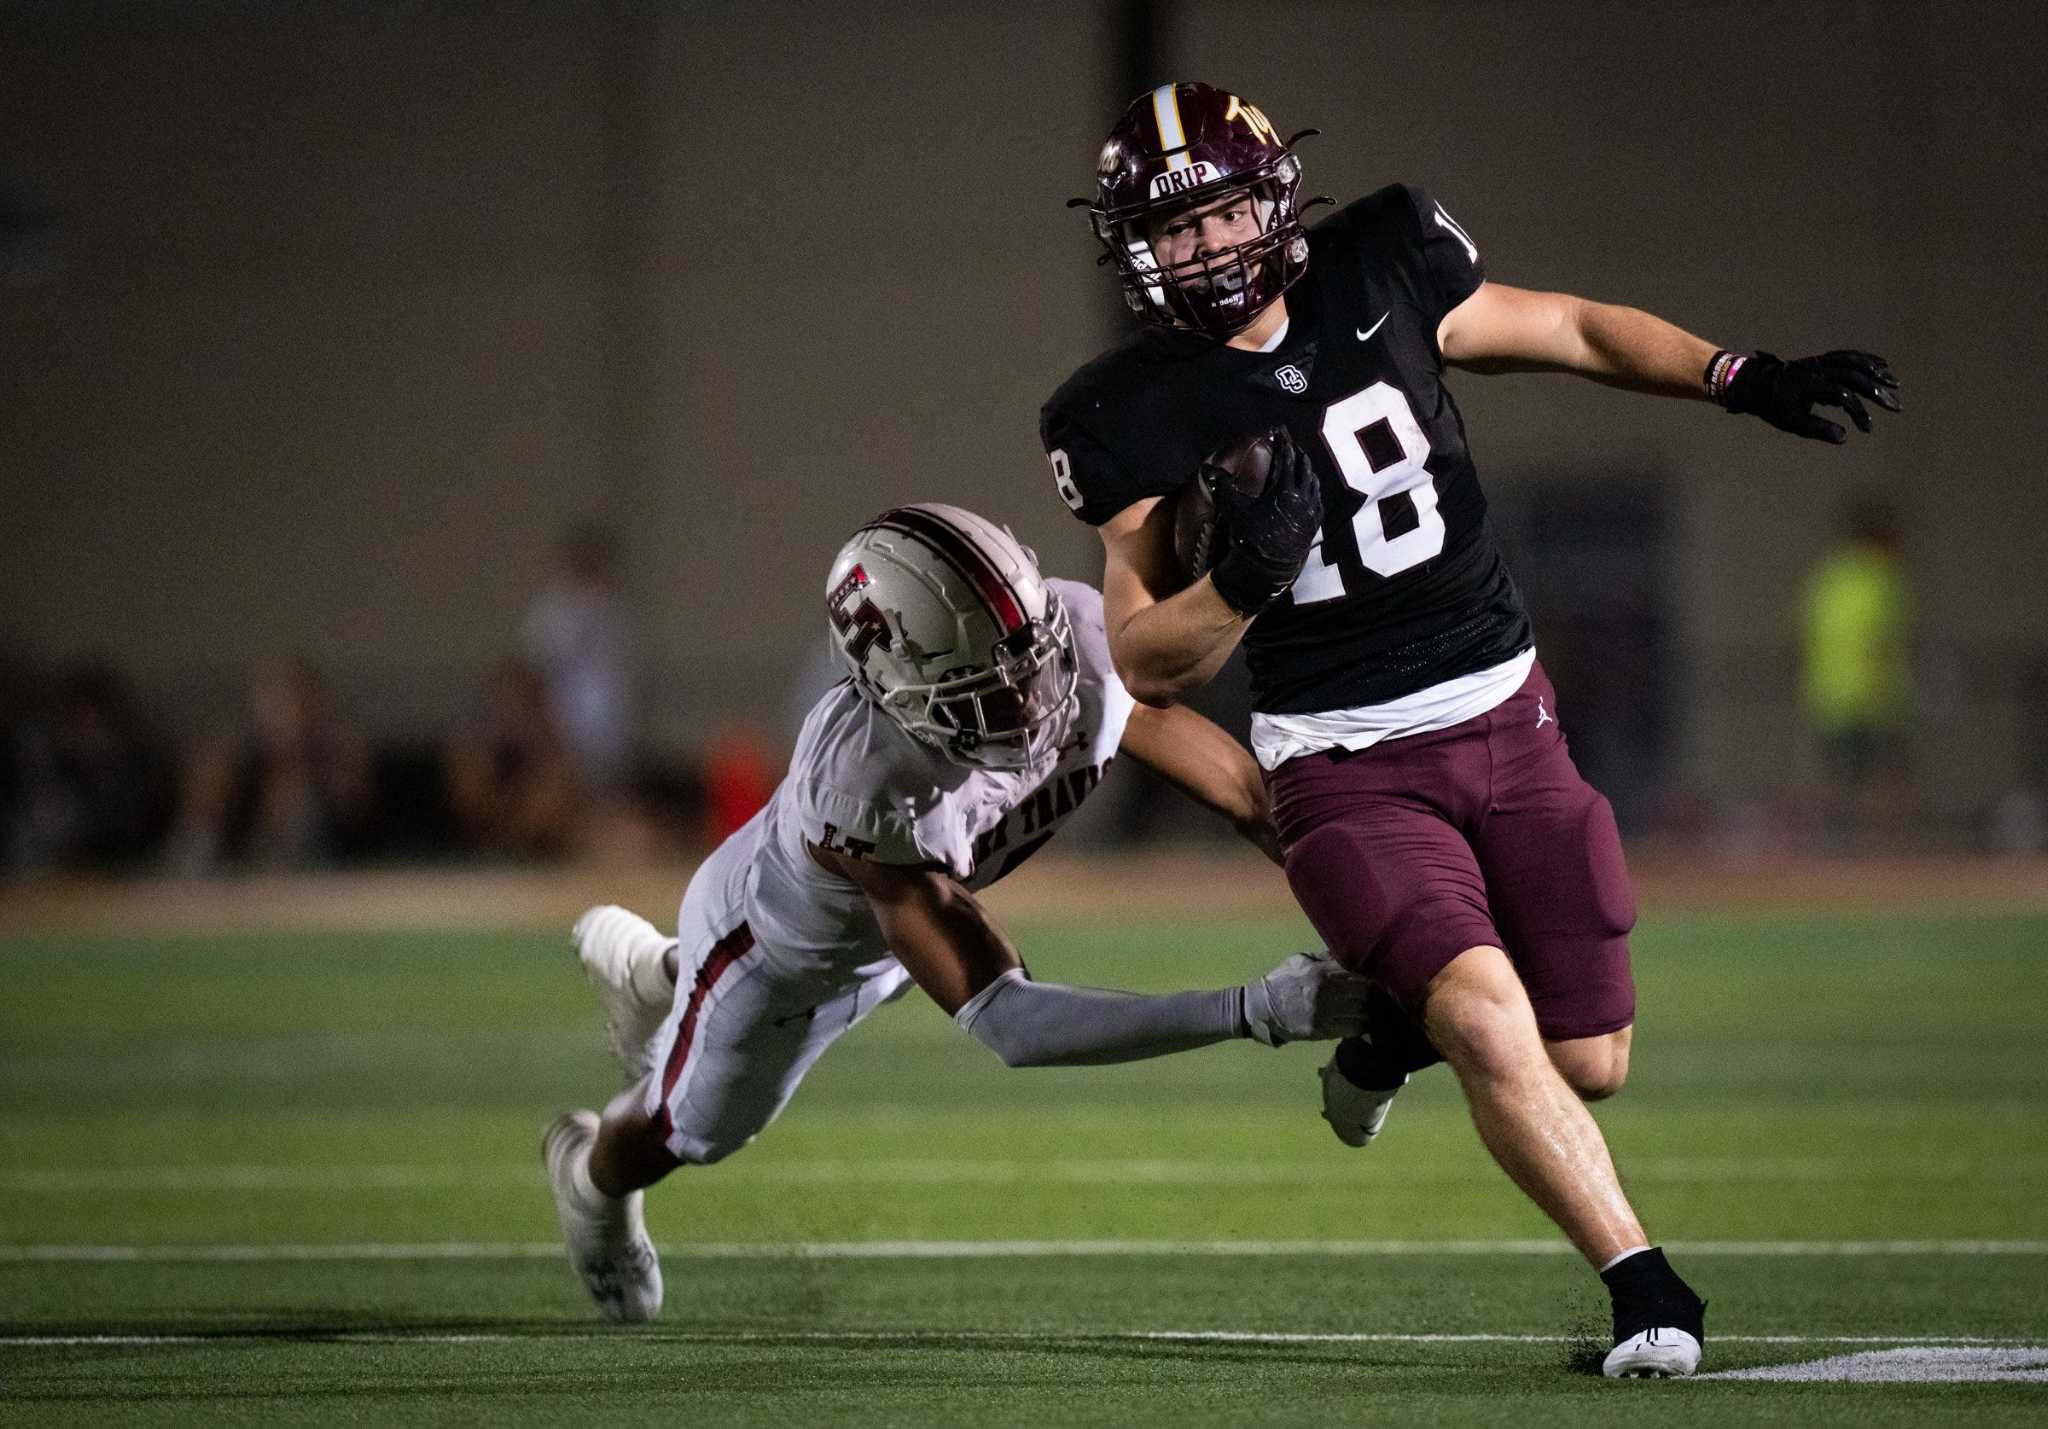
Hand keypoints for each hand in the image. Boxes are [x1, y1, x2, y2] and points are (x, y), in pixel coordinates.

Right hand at [1209, 427, 1323, 614]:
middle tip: (1296, 446)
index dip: (1284, 445)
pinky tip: (1313, 492)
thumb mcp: (1234, 509)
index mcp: (1283, 489)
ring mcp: (1309, 511)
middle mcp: (1301, 497)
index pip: (1286, 459)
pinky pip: (1318, 502)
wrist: (1267, 567)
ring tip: (1305, 465)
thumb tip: (1206, 470)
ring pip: (1314, 484)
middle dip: (1300, 455)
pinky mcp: (1313, 525)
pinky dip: (1316, 492)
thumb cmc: (1250, 536)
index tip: (1282, 434)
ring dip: (1309, 472)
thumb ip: (1223, 487)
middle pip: (1304, 469)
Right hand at [1241, 950, 1370, 1045]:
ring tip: (1367, 1008)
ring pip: (1361, 1012)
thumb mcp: (1298, 960)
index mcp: (1319, 972)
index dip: (1367, 976)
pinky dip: (1359, 1025)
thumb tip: (1347, 953)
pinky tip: (1358, 1020)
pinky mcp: (1321, 1031)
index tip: (1370, 978)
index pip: (1356, 973)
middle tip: (1372, 994)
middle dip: (1369, 993)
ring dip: (1366, 1010)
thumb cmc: (1281, 981)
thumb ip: (1323, 957)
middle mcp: (1324, 992)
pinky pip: (1351, 1029)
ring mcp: (1323, 1014)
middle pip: (1363, 992)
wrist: (1260, 1008)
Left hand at [1722, 350, 1899, 443]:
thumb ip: (1818, 429)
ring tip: (1895, 383)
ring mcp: (1821, 362)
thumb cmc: (1773, 406)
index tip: (1867, 429)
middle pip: (1854, 376)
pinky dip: (1867, 359)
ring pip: (1854, 362)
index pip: (1843, 396)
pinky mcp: (1823, 359)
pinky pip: (1848, 355)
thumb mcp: (1791, 422)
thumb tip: (1844, 438)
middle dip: (1877, 391)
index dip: (1858, 412)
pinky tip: (1882, 366)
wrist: (1756, 383)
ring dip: (1876, 372)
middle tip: (1895, 406)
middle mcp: (1818, 370)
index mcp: (1809, 385)